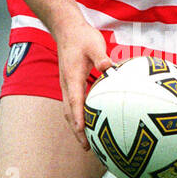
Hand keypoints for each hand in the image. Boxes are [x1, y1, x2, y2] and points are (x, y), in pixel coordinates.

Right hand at [55, 19, 112, 148]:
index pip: (74, 101)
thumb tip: (110, 67)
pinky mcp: (71, 85)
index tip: (83, 131)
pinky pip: (73, 105)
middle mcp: (67, 85)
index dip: (78, 117)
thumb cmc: (82, 37)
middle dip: (77, 131)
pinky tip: (91, 125)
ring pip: (69, 111)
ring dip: (76, 127)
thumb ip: (101, 57)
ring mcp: (67, 86)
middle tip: (86, 148)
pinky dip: (79, 118)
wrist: (66, 29)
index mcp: (72, 77)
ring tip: (87, 144)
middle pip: (69, 113)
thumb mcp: (94, 44)